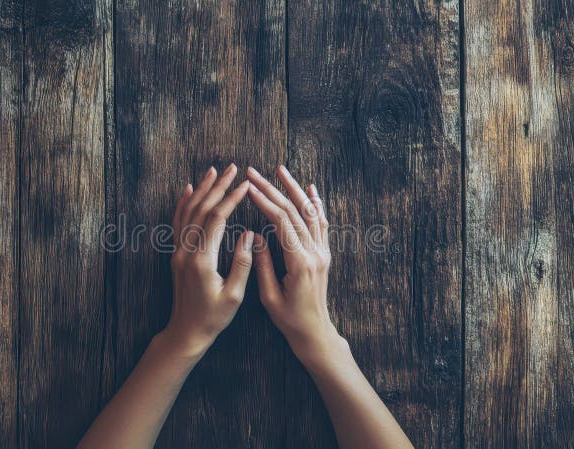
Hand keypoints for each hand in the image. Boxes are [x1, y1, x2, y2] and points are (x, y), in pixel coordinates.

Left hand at [163, 164, 253, 357]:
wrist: (186, 331)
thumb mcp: (234, 295)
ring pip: (188, 212)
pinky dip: (184, 203)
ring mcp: (178, 252)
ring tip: (214, 171)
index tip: (245, 185)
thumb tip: (248, 234)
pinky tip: (190, 190)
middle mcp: (186, 252)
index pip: (217, 220)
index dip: (231, 200)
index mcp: (202, 260)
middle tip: (232, 168)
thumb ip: (242, 263)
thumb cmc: (213, 318)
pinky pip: (178, 223)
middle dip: (218, 187)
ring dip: (202, 190)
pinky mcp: (176, 254)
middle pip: (201, 210)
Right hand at [246, 165, 343, 361]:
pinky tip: (310, 189)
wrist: (315, 332)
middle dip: (273, 189)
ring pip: (310, 212)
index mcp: (299, 263)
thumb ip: (262, 265)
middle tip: (255, 172)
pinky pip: (322, 223)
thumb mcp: (268, 296)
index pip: (281, 222)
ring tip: (280, 170)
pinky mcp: (324, 254)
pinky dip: (316, 203)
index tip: (249, 187)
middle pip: (294, 212)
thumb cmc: (288, 319)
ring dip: (295, 189)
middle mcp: (315, 253)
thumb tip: (255, 236)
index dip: (264, 201)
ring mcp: (322, 252)